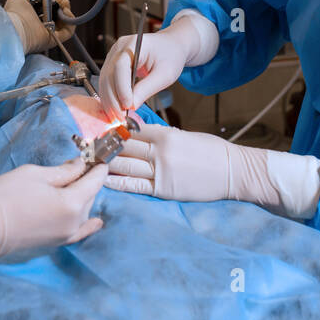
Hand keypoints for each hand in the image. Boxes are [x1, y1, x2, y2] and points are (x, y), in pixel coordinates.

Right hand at [0, 159, 106, 257]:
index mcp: (72, 202)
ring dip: (83, 196)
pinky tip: (96, 222)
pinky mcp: (57, 242)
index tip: (100, 156)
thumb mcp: (36, 175)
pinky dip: (88, 224)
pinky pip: (79, 231)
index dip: (98, 166)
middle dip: (88, 179)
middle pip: (90, 195)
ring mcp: (67, 234)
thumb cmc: (7, 196)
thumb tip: (81, 165)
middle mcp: (74, 221)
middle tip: (81, 165)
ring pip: (84, 211)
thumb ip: (64, 171)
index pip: (94, 181)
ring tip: (74, 183)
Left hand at [4, 0, 74, 53]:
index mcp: (33, 21)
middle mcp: (41, 29)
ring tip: (63, 4)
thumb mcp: (18, 0)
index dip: (52, 3)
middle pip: (58, 18)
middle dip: (62, 6)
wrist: (15, 27)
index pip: (47, 12)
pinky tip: (65, 11)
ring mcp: (49, 35)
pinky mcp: (55, 40)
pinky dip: (70, 20)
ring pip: (64, 24)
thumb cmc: (14, 16)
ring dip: (67, 11)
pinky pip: (69, 32)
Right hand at [98, 28, 187, 116]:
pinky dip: (110, 97)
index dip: (122, 88)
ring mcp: (113, 56)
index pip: (120, 66)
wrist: (170, 47)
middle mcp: (119, 48)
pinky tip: (115, 110)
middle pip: (109, 75)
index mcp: (134, 44)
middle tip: (121, 118)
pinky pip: (107, 83)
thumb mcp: (165, 74)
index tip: (127, 105)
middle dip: (113, 99)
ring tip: (118, 117)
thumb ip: (147, 88)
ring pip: (104, 81)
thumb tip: (132, 106)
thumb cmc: (170, 56)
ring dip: (109, 100)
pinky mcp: (113, 65)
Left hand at [106, 124, 319, 218]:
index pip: (132, 131)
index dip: (114, 131)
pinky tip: (103, 181)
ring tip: (91, 160)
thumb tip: (139, 131)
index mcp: (166, 135)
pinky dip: (117, 183)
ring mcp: (161, 172)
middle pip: (124, 147)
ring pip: (125, 165)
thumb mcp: (186, 135)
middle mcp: (160, 152)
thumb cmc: (212, 151)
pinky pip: (135, 186)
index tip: (100, 130)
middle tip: (87, 145)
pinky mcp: (164, 189)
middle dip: (105, 145)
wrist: (233, 172)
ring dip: (106, 162)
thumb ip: (162, 134)